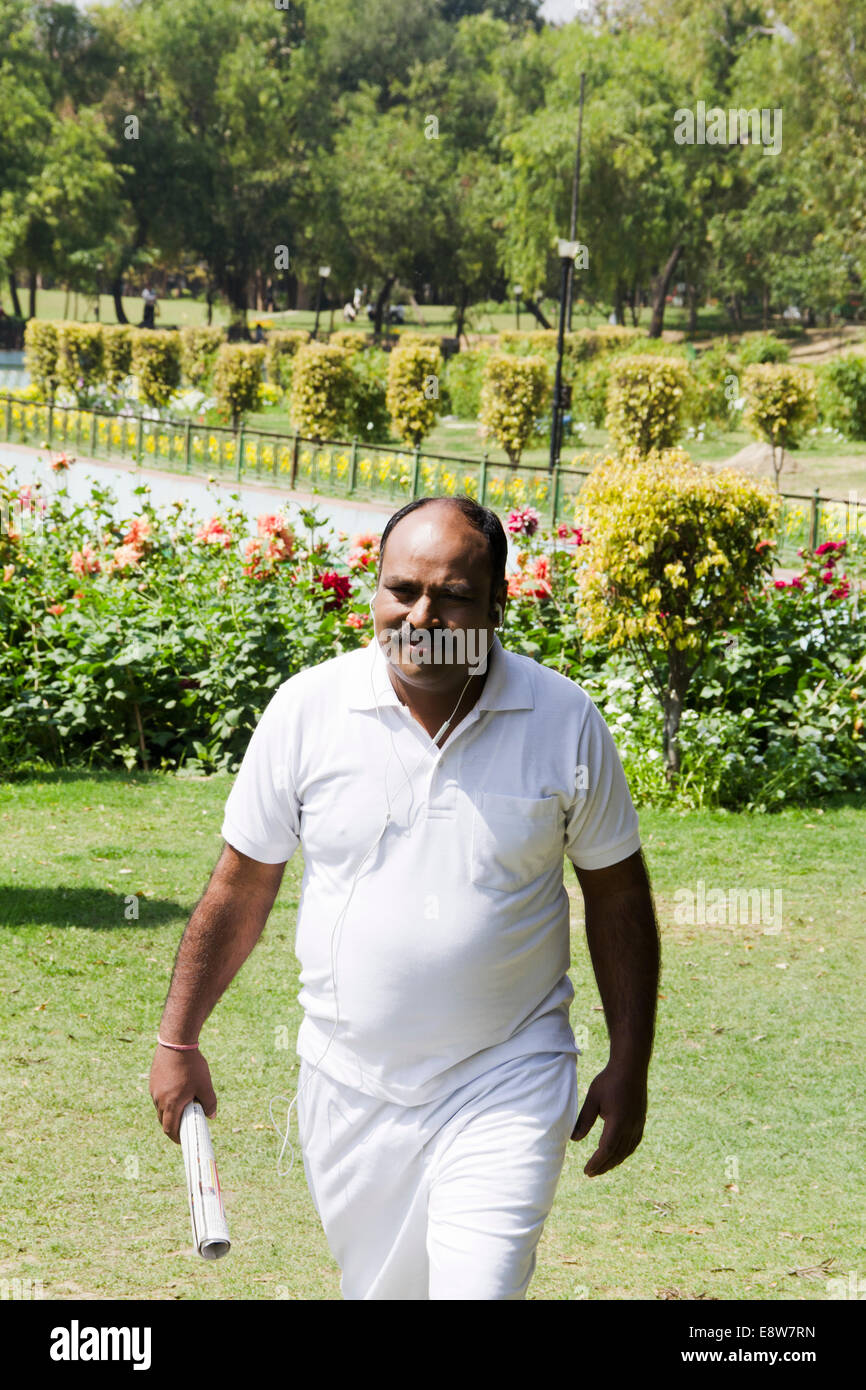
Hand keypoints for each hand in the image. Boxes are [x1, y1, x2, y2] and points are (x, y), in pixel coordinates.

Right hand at [149, 1047, 216, 1144]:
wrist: (176, 1042)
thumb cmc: (192, 1065)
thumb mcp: (205, 1085)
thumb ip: (209, 1102)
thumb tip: (211, 1116)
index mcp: (172, 1103)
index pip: (170, 1129)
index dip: (176, 1138)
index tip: (183, 1141)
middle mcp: (159, 1099)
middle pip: (164, 1120)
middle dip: (173, 1126)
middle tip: (185, 1126)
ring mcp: (154, 1090)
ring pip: (160, 1108)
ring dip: (170, 1112)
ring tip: (183, 1107)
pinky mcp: (153, 1081)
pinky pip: (158, 1097)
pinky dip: (166, 1100)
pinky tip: (177, 1092)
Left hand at [570, 1061, 646, 1176]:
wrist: (631, 1067)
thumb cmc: (609, 1080)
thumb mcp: (592, 1098)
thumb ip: (584, 1120)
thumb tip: (574, 1140)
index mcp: (618, 1123)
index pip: (606, 1150)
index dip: (596, 1162)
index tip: (586, 1171)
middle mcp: (631, 1127)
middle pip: (617, 1154)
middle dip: (603, 1166)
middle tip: (590, 1173)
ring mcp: (638, 1125)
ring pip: (626, 1151)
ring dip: (614, 1161)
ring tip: (601, 1167)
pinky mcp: (640, 1121)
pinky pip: (633, 1144)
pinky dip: (623, 1153)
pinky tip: (617, 1154)